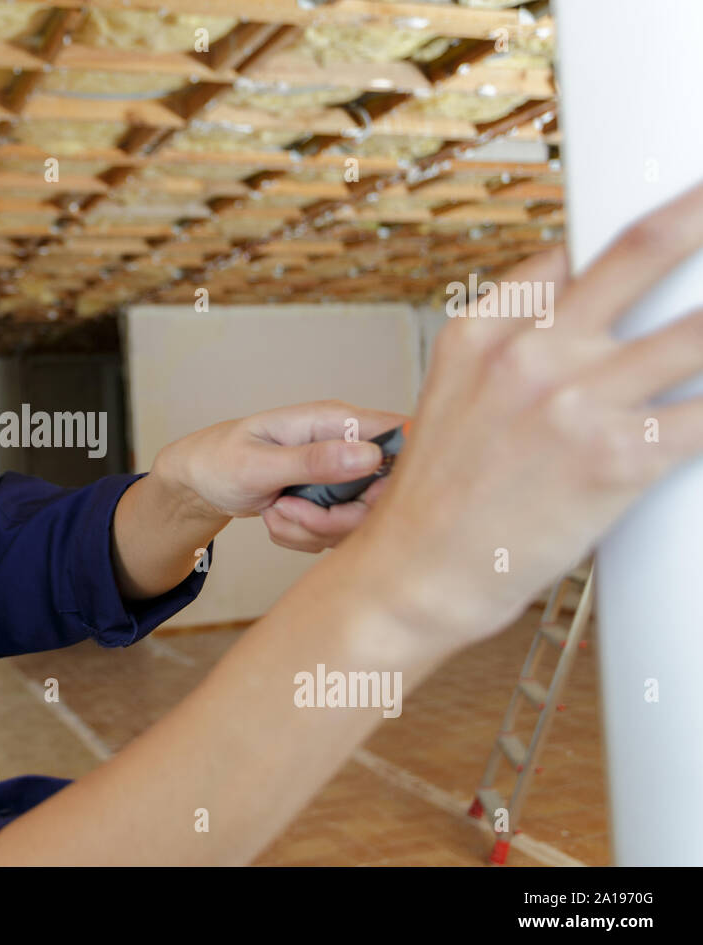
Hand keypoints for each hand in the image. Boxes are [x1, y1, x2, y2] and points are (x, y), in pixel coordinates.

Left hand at [155, 402, 407, 552]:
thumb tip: (370, 456)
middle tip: (288, 511)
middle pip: (382, 494)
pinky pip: (336, 533)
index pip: (398, 434)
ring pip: (358, 521)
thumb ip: (314, 461)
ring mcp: (341, 476)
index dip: (394, 474)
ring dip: (312, 529)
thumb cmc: (221, 459)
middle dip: (336, 518)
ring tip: (275, 510)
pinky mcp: (333, 502)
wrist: (201, 481)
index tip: (362, 499)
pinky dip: (303, 535)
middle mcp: (345, 446)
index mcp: (333, 420)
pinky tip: (278, 517)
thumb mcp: (260, 463)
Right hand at [339, 177, 702, 650]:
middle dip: (698, 218)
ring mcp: (574, 399)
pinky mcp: (618, 456)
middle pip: (641, 251)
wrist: (418, 576)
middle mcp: (529, 351)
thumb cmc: (440, 504)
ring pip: (697, 331)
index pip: (571, 254)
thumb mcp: (454, 399)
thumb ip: (515, 352)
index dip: (628, 237)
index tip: (667, 228)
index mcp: (481, 331)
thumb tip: (584, 330)